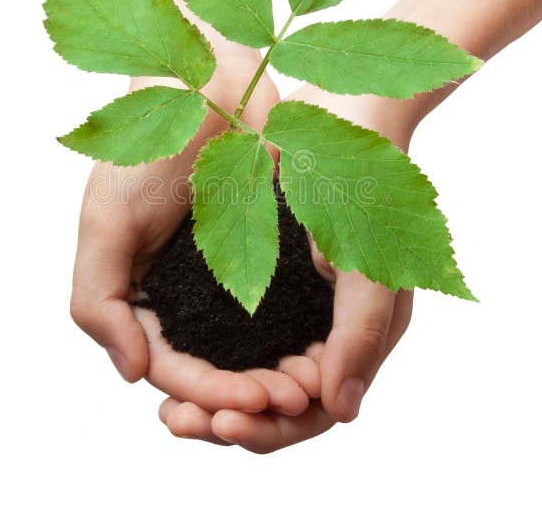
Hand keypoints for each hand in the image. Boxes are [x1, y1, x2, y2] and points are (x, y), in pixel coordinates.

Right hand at [69, 52, 310, 417]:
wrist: (204, 86)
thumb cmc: (146, 148)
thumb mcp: (104, 223)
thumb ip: (98, 303)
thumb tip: (132, 374)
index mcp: (132, 294)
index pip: (168, 366)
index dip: (209, 392)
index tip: (255, 402)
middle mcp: (174, 295)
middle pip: (210, 368)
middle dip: (247, 393)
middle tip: (293, 400)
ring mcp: (215, 278)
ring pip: (244, 351)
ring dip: (273, 374)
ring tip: (310, 385)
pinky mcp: (255, 256)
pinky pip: (274, 313)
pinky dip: (292, 337)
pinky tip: (319, 350)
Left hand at [157, 85, 416, 451]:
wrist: (341, 113)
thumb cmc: (366, 182)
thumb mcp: (371, 260)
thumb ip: (361, 334)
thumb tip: (338, 411)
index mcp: (360, 336)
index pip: (313, 411)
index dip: (269, 429)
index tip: (222, 425)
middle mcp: (326, 331)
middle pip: (275, 403)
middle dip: (230, 419)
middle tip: (176, 422)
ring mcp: (295, 307)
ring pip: (252, 375)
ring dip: (213, 395)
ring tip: (170, 408)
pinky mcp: (267, 281)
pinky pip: (235, 336)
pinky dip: (209, 355)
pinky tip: (171, 357)